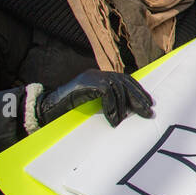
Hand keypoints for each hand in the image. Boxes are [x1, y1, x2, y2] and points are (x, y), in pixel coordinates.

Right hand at [37, 70, 153, 127]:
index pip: (126, 80)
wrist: (45, 112)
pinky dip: (112, 107)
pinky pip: (106, 92)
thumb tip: (130, 112)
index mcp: (102, 78)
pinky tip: (113, 120)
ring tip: (125, 121)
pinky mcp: (85, 83)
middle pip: (125, 82)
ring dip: (124, 106)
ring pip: (117, 87)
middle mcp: (98, 74)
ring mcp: (91, 77)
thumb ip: (110, 105)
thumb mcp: (95, 107)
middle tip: (148, 112)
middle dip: (138, 97)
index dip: (139, 91)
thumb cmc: (70, 113)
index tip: (149, 103)